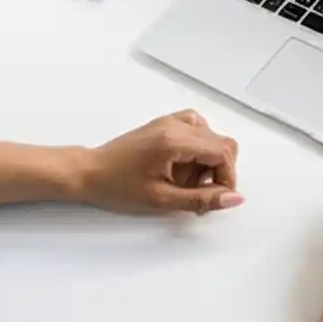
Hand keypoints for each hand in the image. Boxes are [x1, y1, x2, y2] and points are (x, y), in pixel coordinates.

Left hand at [77, 110, 242, 214]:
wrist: (89, 172)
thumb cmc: (117, 186)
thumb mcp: (162, 199)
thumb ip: (201, 199)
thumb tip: (233, 198)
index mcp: (175, 140)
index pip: (222, 152)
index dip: (227, 178)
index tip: (217, 198)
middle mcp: (175, 124)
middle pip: (221, 143)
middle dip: (219, 172)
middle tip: (200, 194)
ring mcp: (170, 122)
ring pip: (211, 137)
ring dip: (208, 161)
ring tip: (186, 182)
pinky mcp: (164, 125)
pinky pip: (196, 130)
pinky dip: (198, 149)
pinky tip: (183, 167)